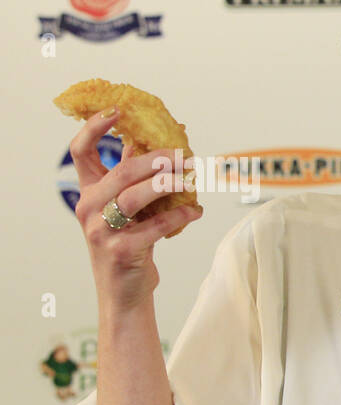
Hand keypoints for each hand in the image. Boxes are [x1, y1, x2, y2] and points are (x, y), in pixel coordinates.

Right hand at [70, 109, 201, 314]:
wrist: (125, 293)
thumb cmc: (129, 244)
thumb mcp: (128, 209)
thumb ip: (137, 177)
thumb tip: (159, 141)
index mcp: (88, 192)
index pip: (81, 151)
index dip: (95, 127)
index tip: (118, 111)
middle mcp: (89, 207)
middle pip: (120, 171)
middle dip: (157, 159)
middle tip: (184, 154)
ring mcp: (101, 230)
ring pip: (134, 196)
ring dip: (167, 183)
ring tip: (190, 177)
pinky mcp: (120, 250)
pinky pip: (154, 226)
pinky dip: (179, 215)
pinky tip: (196, 210)